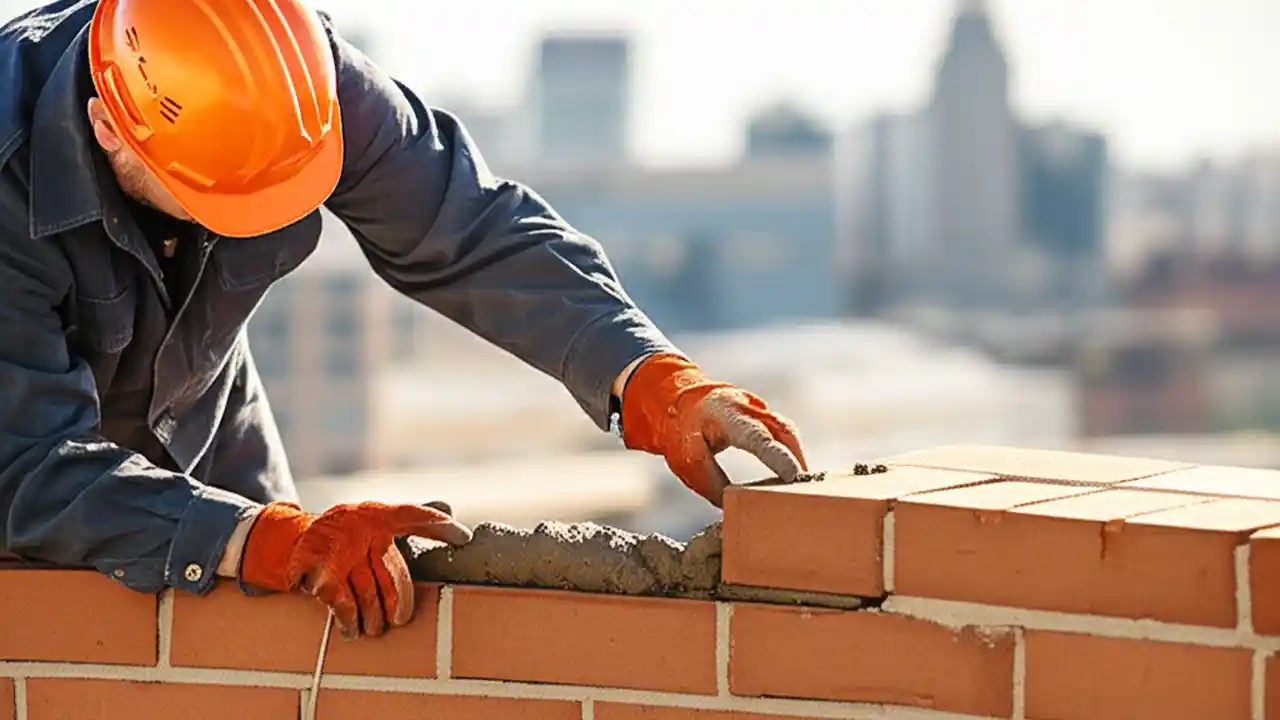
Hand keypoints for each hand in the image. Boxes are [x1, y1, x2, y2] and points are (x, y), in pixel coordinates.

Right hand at [240, 501, 471, 637]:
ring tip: (374, 628)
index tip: (464, 537)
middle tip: (399, 620)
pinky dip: (348, 620)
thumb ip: (414, 518)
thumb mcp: (378, 521)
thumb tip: (449, 508)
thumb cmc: (350, 534)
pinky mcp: (315, 573)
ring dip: (372, 616)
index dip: (438, 524)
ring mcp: (336, 551)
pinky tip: (352, 629)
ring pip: (366, 594)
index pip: (412, 514)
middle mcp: (357, 528)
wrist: (295, 540)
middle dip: (397, 600)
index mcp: (377, 515)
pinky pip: (340, 605)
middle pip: (390, 572)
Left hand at [620, 353, 807, 506]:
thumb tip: (734, 504)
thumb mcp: (686, 458)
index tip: (794, 477)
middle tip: (808, 489)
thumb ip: (710, 481)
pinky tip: (792, 475)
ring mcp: (760, 409)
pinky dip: (791, 453)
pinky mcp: (764, 416)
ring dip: (797, 457)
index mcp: (728, 416)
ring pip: (787, 432)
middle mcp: (749, 408)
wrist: (679, 398)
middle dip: (797, 459)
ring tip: (804, 486)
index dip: (778, 457)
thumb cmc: (682, 430)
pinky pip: (784, 433)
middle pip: (782, 432)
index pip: (758, 438)